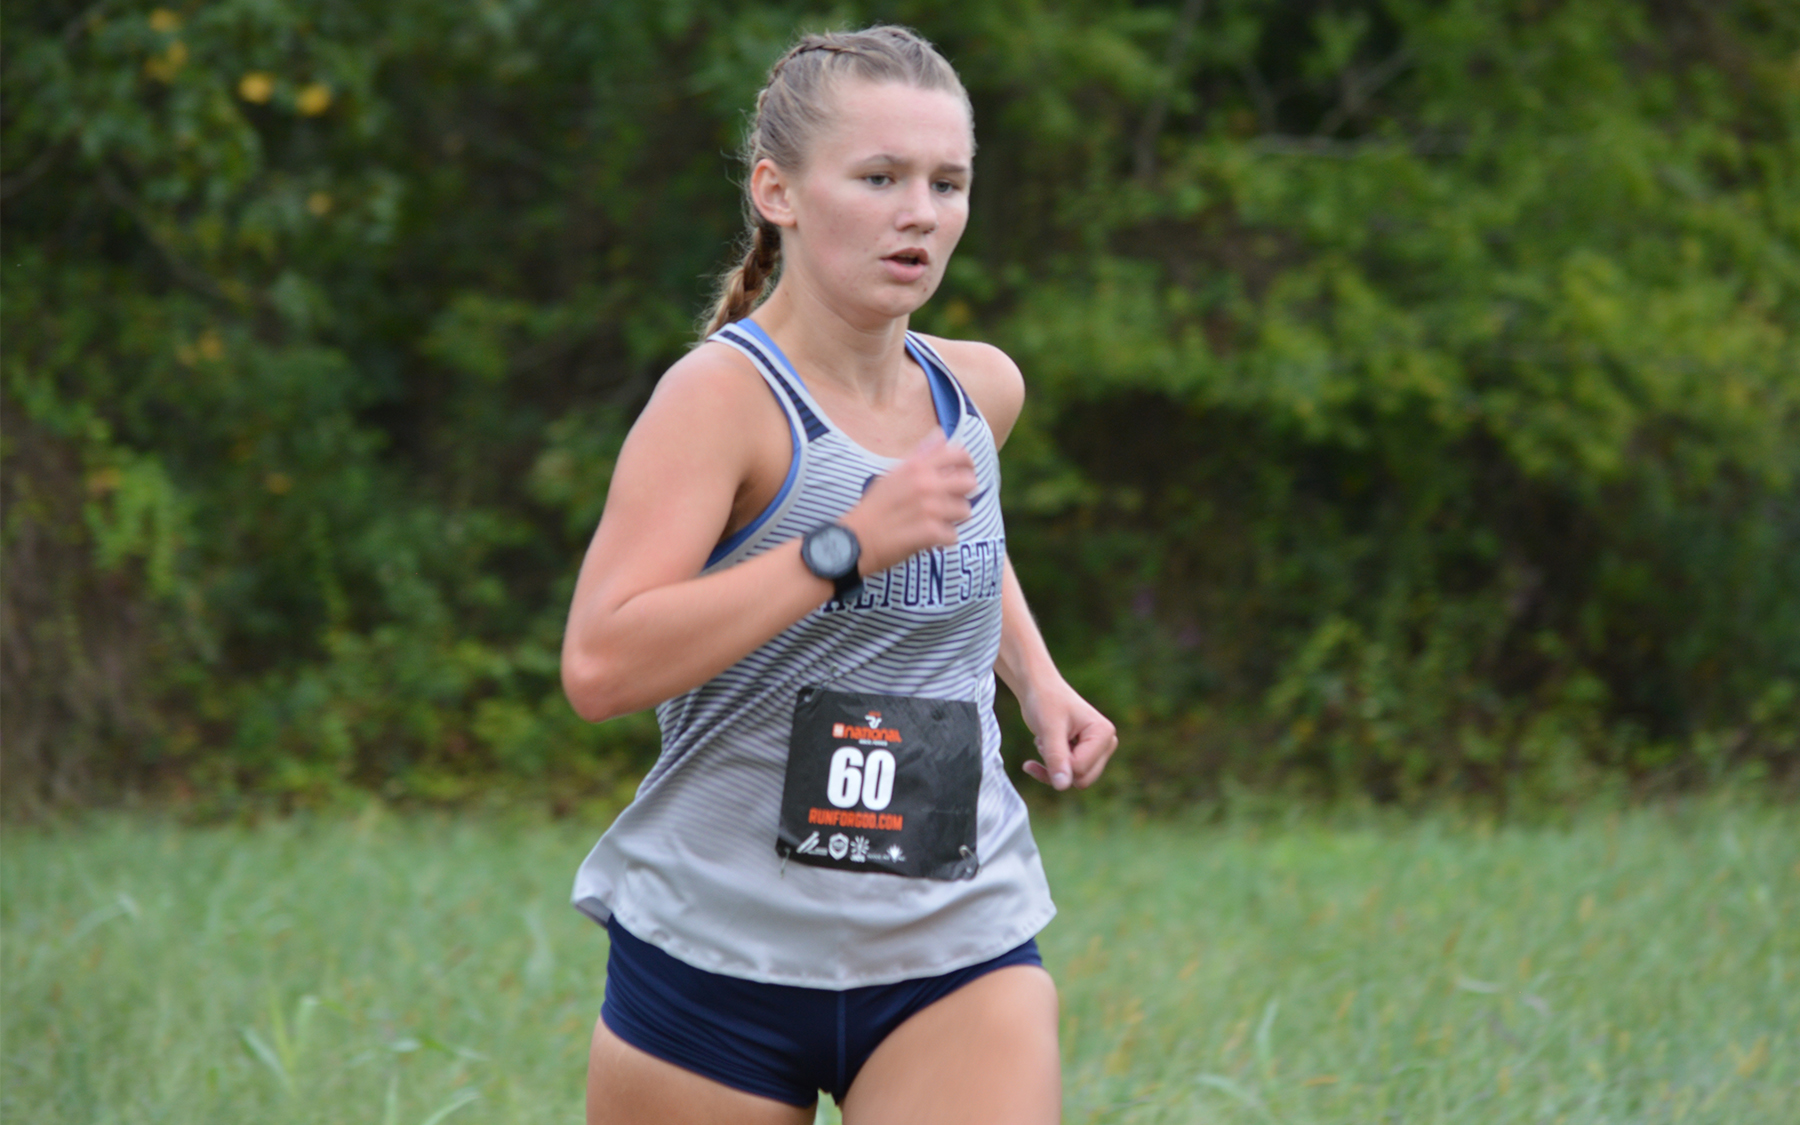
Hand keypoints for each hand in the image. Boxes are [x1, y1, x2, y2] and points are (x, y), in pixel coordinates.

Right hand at [841, 431, 977, 573]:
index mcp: (916, 467)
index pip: (958, 455)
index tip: (965, 472)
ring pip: (964, 511)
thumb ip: (921, 454)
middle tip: (952, 502)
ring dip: (953, 518)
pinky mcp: (930, 532)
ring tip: (937, 522)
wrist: (856, 538)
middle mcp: (925, 484)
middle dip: (963, 494)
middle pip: (969, 483)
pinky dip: (943, 539)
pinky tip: (929, 538)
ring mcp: (929, 509)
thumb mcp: (894, 474)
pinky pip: (953, 535)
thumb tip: (940, 434)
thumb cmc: (875, 506)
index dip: (968, 463)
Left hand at [1019, 679, 1117, 790]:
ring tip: (1043, 743)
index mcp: (1104, 733)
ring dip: (1052, 767)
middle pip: (1082, 779)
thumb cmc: (1046, 702)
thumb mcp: (1049, 729)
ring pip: (1074, 781)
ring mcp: (1097, 751)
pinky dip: (1049, 771)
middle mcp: (1106, 743)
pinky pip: (1069, 778)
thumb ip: (1057, 757)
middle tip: (1043, 744)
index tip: (1045, 741)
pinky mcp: (1086, 756)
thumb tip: (1062, 787)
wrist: (1039, 690)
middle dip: (1057, 767)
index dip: (1058, 762)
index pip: (1081, 769)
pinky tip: (1031, 763)